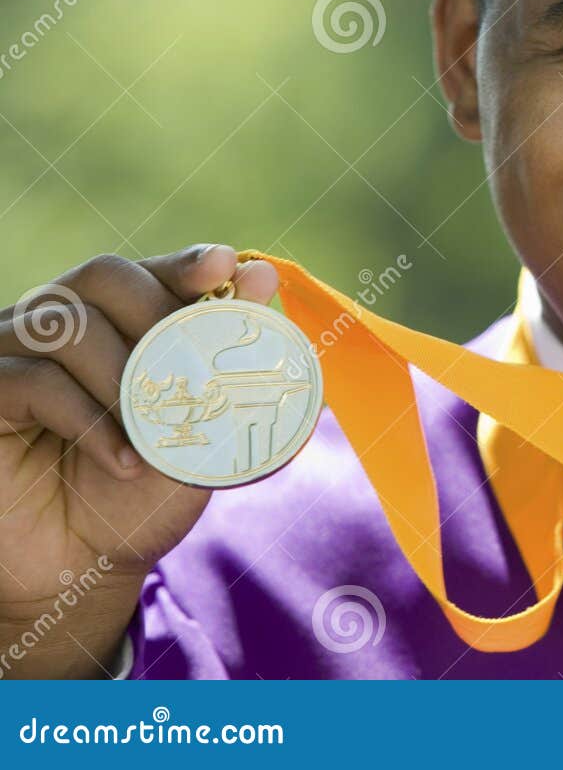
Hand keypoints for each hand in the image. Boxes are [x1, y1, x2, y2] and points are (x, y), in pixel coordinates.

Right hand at [0, 245, 276, 677]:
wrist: (77, 570)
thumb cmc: (137, 495)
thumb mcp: (198, 437)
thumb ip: (227, 366)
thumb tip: (265, 279)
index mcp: (111, 323)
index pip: (147, 271)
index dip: (185, 263)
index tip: (224, 266)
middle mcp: (56, 327)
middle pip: (101, 276)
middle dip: (157, 311)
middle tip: (190, 362)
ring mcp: (10, 356)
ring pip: (66, 324)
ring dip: (123, 375)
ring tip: (153, 432)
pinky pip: (32, 381)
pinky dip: (89, 418)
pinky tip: (124, 459)